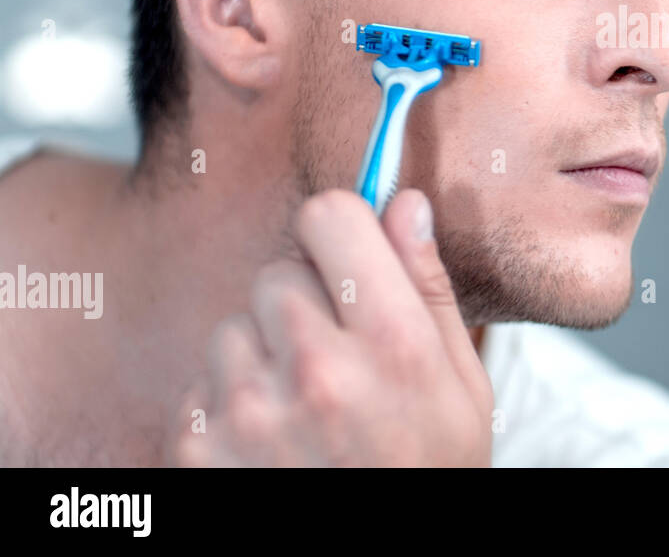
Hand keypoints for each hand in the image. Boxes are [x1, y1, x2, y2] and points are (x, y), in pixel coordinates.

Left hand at [168, 188, 493, 465]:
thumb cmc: (429, 474)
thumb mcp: (461, 385)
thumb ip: (429, 287)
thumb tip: (404, 202)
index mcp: (395, 343)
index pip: (330, 216)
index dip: (339, 230)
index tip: (346, 253)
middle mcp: (320, 371)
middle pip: (278, 270)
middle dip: (304, 301)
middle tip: (336, 357)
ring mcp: (251, 413)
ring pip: (234, 326)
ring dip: (262, 356)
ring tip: (305, 410)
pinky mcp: (200, 449)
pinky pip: (201, 384)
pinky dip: (227, 406)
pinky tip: (271, 443)